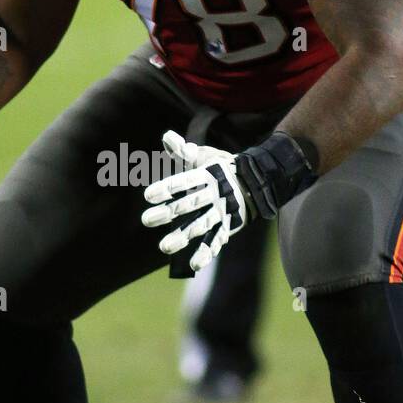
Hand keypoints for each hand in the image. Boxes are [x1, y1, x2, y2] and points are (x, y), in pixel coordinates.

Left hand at [142, 130, 249, 273]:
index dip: (167, 188)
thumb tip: (167, 136)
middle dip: (168, 213)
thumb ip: (183, 149)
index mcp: (206, 176)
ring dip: (183, 236)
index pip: (184, 182)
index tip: (148, 195)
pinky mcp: (228, 227)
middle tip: (146, 220)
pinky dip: (206, 253)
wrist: (256, 182)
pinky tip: (193, 265)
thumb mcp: (204, 156)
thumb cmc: (221, 167)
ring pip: (201, 225)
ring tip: (164, 247)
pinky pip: (217, 241)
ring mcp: (222, 212)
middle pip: (189, 204)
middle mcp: (214, 194)